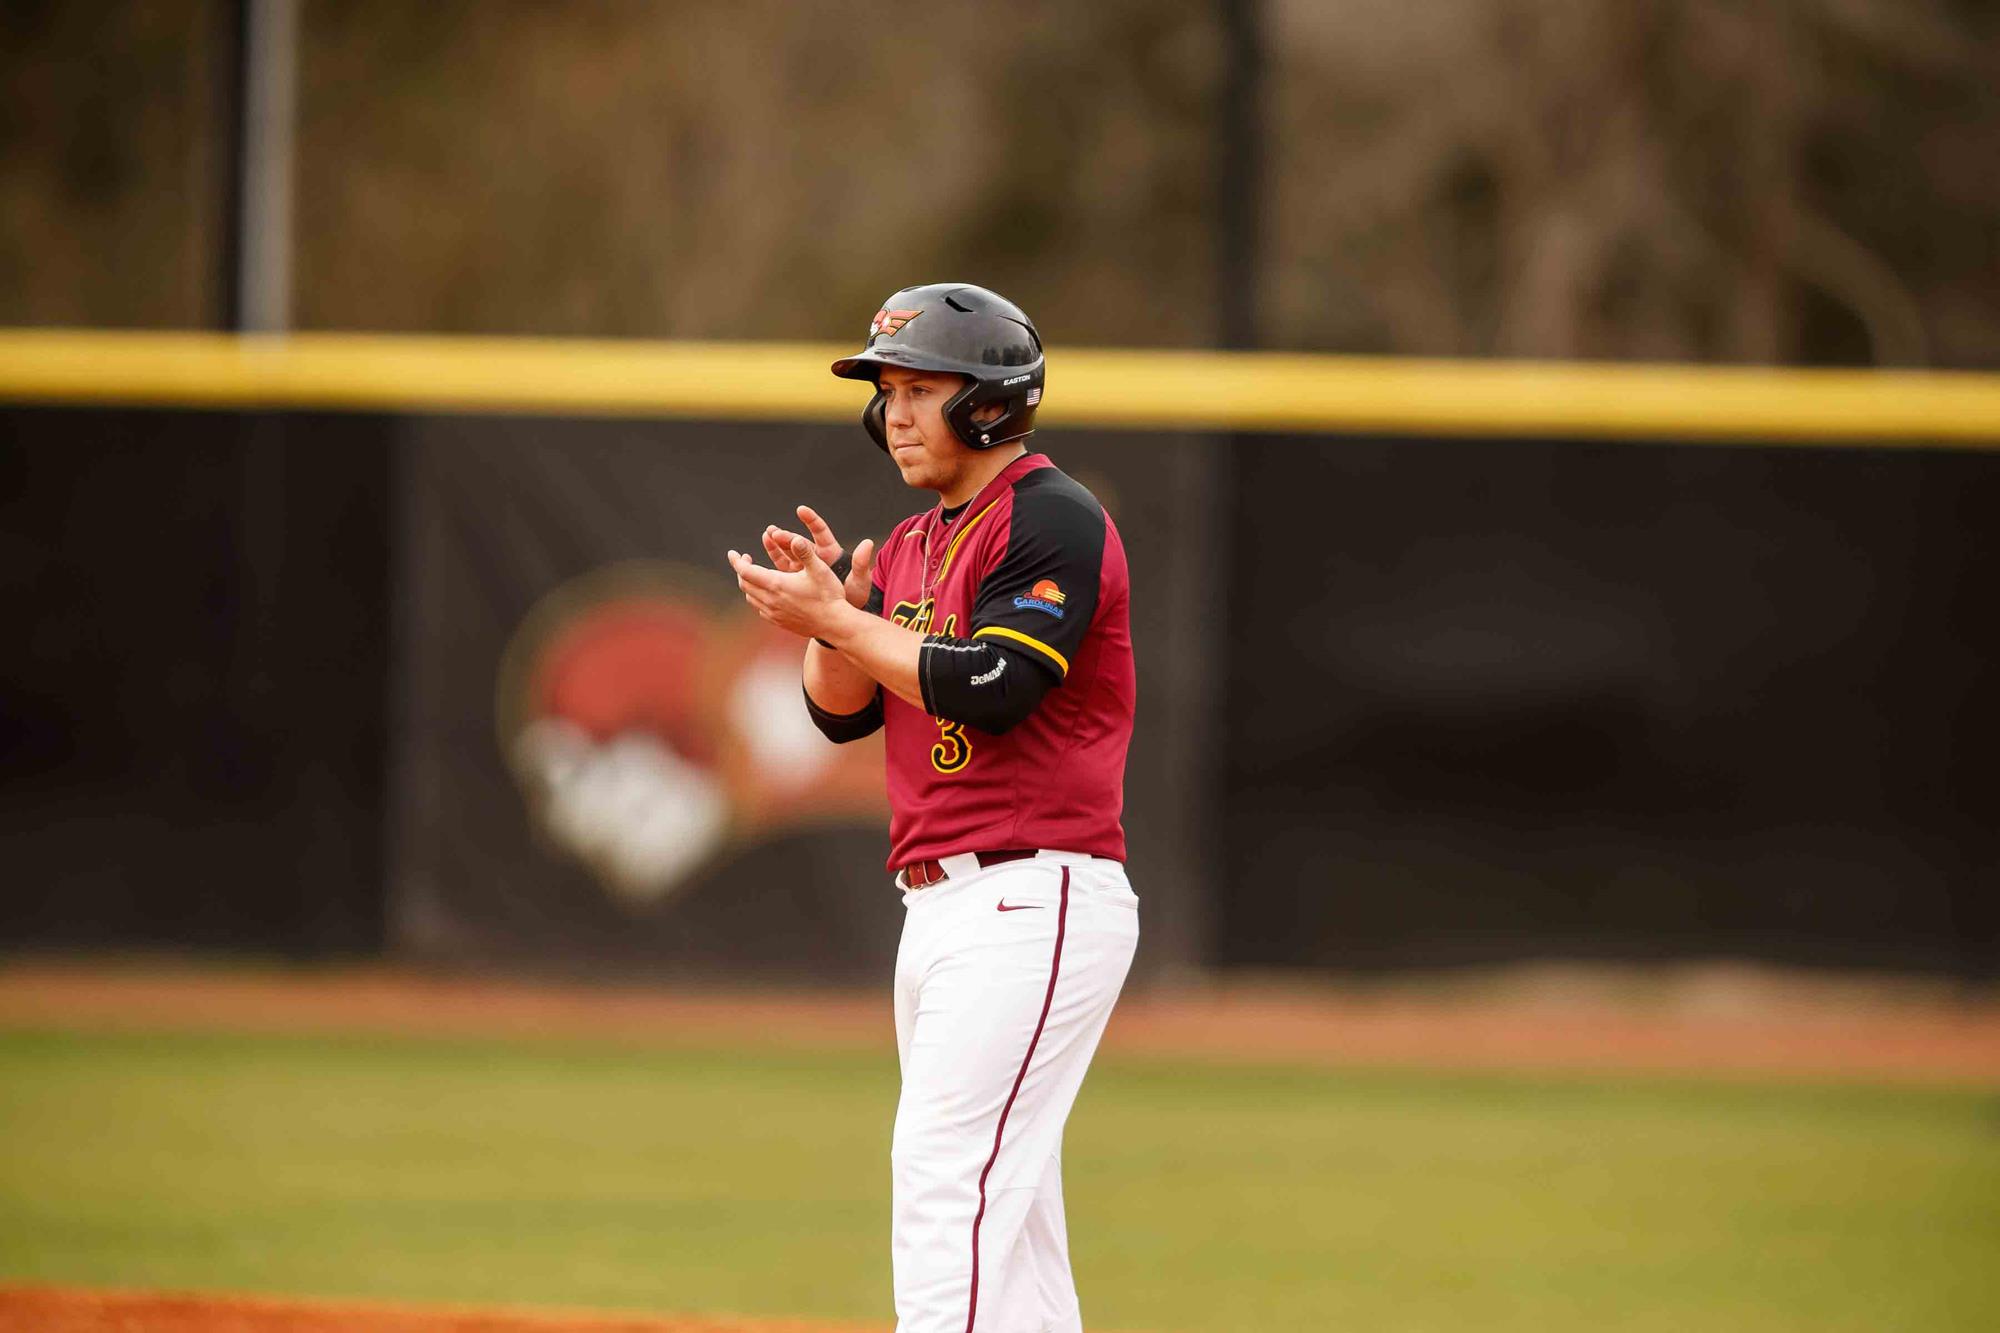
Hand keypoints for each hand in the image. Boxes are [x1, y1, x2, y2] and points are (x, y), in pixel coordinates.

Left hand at [728, 535, 854, 641]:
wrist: (834, 624)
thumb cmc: (829, 595)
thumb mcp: (819, 569)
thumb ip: (805, 552)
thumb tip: (795, 538)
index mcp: (776, 584)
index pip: (746, 571)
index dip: (736, 561)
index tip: (732, 553)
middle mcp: (770, 600)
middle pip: (745, 584)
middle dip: (741, 569)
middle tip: (745, 559)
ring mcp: (773, 613)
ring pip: (751, 597)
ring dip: (748, 584)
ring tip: (754, 573)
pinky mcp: (779, 622)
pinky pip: (760, 609)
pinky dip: (757, 597)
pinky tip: (766, 592)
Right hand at [759, 505, 875, 608]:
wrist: (845, 614)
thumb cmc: (855, 595)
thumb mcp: (859, 581)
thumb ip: (861, 564)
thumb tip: (868, 543)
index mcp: (831, 552)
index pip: (820, 532)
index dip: (811, 521)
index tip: (801, 510)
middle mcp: (816, 557)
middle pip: (800, 543)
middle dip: (787, 536)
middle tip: (774, 532)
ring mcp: (805, 567)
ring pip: (789, 552)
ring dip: (777, 543)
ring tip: (767, 535)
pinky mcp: (797, 578)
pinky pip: (783, 566)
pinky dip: (775, 557)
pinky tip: (766, 547)